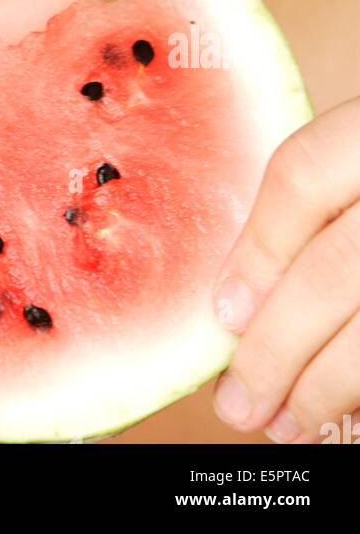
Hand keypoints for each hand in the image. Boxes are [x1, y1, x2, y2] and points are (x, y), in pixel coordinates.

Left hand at [211, 97, 359, 443]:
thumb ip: (315, 199)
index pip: (301, 178)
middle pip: (335, 268)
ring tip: (288, 421)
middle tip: (239, 401)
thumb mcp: (357, 149)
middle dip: (278, 345)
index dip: (257, 251)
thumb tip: (238, 298)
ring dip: (327, 386)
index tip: (223, 316)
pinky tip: (348, 409)